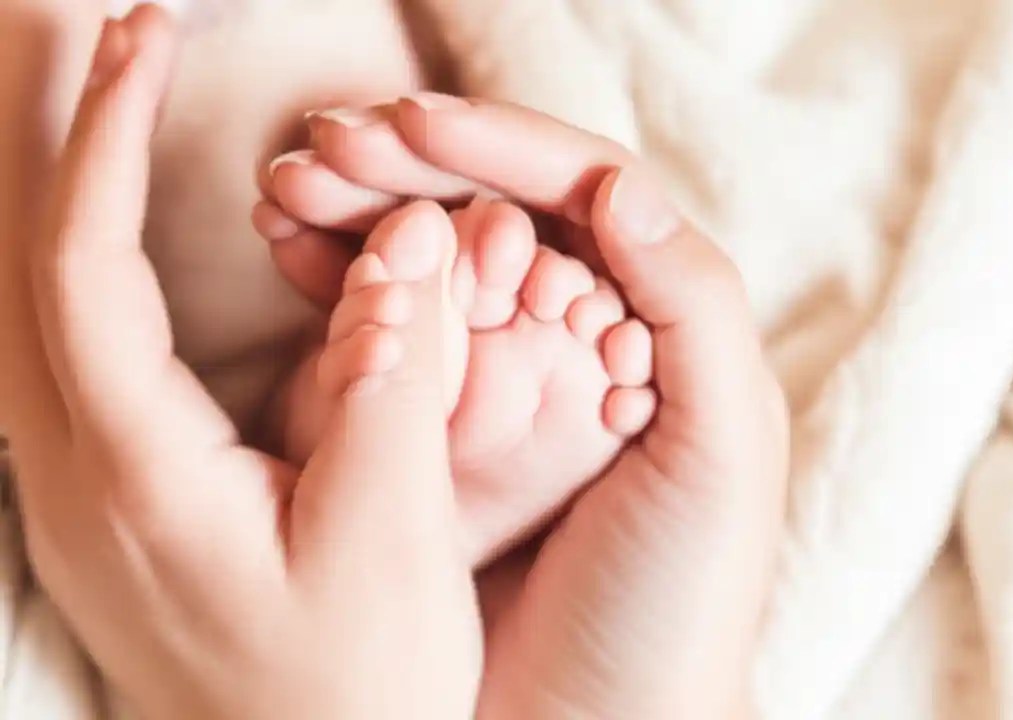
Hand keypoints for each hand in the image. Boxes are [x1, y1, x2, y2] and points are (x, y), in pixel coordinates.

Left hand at [7, 8, 477, 718]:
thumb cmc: (353, 689)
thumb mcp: (389, 535)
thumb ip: (394, 378)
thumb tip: (414, 242)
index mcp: (136, 471)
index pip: (86, 264)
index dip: (106, 137)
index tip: (143, 37)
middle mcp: (80, 476)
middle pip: (25, 270)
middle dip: (53, 137)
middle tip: (87, 32)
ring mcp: (86, 498)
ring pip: (34, 312)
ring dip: (61, 194)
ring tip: (98, 104)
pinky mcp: (118, 511)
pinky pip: (66, 357)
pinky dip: (83, 267)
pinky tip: (113, 246)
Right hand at [261, 96, 789, 717]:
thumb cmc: (675, 604)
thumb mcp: (722, 451)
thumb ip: (692, 308)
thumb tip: (615, 186)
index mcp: (661, 327)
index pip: (579, 199)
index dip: (494, 150)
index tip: (406, 125)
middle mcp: (587, 339)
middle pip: (496, 214)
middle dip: (410, 169)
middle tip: (321, 148)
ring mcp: (507, 382)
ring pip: (434, 261)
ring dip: (361, 211)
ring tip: (285, 187)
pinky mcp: (442, 431)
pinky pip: (390, 330)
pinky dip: (338, 282)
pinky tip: (286, 251)